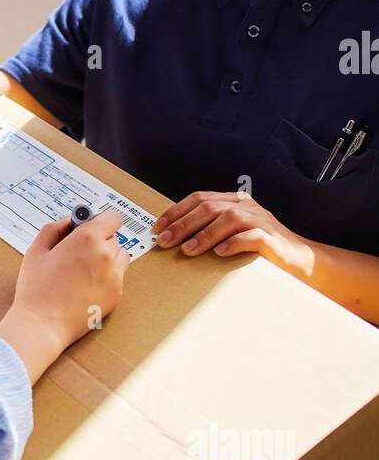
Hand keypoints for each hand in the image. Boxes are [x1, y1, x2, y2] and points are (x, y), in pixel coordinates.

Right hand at [0, 211, 128, 380]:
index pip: (112, 217)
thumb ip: (54, 228)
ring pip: (120, 257)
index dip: (102, 220)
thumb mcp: (37, 250)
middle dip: (99, 241)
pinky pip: (118, 277)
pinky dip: (106, 278)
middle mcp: (106, 255)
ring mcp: (114, 276)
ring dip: (107, 258)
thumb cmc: (36, 289)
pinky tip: (86, 286)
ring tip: (85, 270)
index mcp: (87, 238)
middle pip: (114, 238)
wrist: (42, 324)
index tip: (93, 226)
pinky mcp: (117, 294)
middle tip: (79, 253)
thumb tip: (69, 222)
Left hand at [154, 190, 311, 275]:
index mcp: (235, 201)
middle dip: (184, 224)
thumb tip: (174, 236)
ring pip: (228, 219)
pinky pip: (251, 237)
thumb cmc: (261, 248)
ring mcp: (261, 221)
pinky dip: (233, 243)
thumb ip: (210, 228)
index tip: (159, 227)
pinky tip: (219, 253)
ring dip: (204, 235)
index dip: (177, 211)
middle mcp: (247, 207)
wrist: (301, 261)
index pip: (200, 199)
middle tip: (166, 241)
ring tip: (187, 250)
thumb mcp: (233, 232)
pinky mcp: (272, 239)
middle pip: (209, 208)